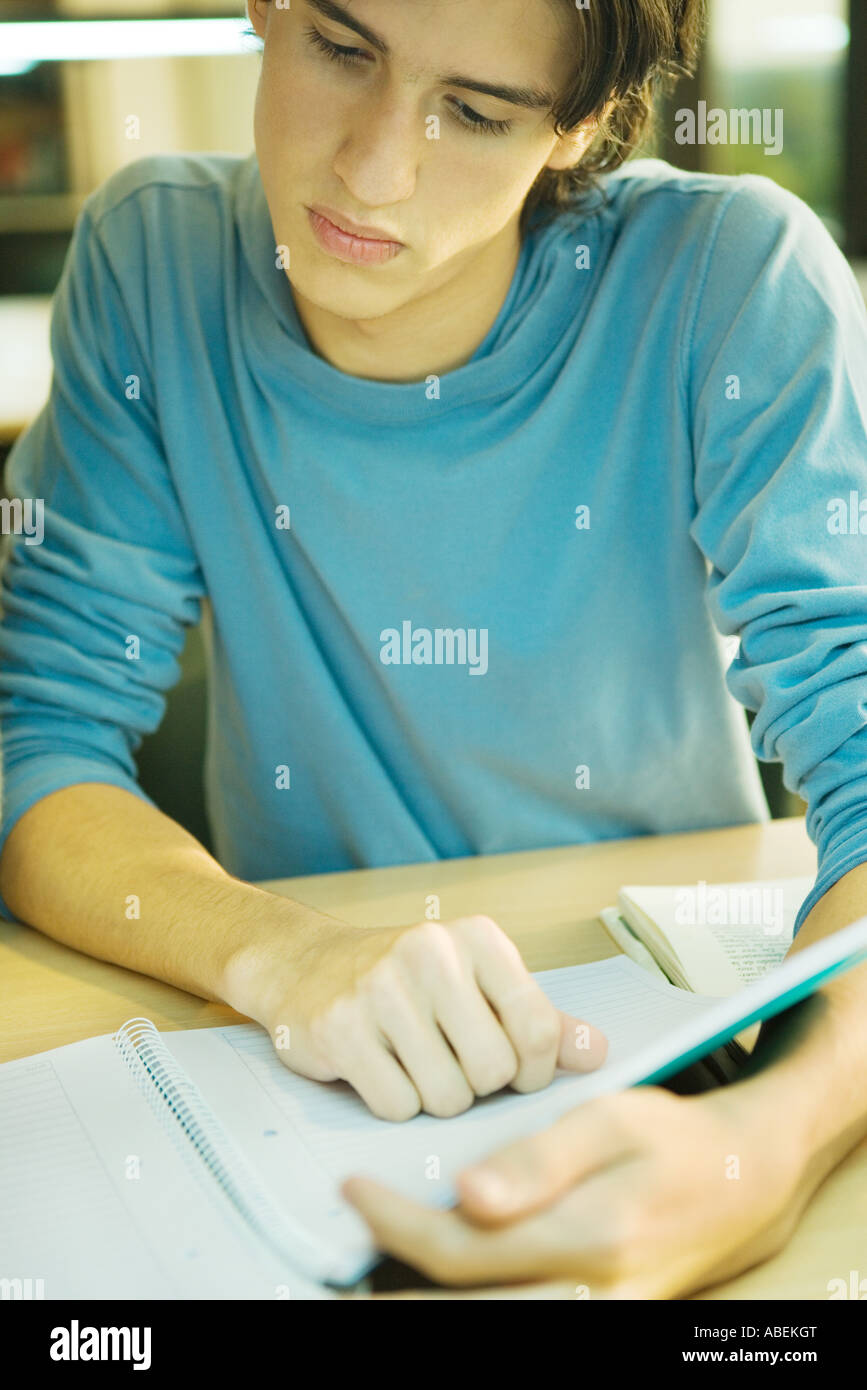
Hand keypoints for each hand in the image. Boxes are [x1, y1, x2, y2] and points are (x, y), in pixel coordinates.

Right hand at [240, 913, 606, 1119]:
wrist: (305, 965)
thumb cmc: (407, 982)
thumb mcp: (478, 985)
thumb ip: (540, 1020)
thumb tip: (598, 1054)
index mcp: (477, 938)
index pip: (540, 1030)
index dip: (534, 1072)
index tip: (514, 1071)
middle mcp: (431, 952)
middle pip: (494, 1071)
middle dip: (478, 1086)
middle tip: (451, 1063)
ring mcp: (380, 988)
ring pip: (446, 1097)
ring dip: (434, 1099)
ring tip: (413, 1063)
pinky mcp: (339, 1027)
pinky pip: (396, 1105)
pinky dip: (394, 1103)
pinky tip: (378, 1068)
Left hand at [342, 1083, 807, 1295]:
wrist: (746, 1184)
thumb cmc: (674, 1140)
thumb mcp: (610, 1121)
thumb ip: (538, 1160)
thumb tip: (465, 1194)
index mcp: (588, 1238)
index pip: (462, 1251)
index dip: (395, 1226)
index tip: (353, 1188)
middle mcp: (591, 1296)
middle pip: (465, 1310)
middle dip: (394, 1287)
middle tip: (346, 1250)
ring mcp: (598, 1316)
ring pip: (490, 1325)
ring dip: (429, 1300)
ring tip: (379, 1270)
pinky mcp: (599, 1319)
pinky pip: (519, 1319)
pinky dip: (473, 1300)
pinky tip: (443, 1276)